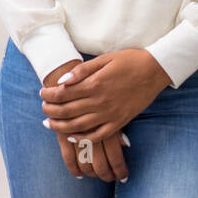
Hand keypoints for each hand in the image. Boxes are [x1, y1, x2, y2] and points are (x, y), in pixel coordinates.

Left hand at [40, 48, 171, 144]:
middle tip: (43, 108)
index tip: (42, 93)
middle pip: (67, 111)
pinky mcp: (119, 122)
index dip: (50, 94)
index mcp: (95, 84)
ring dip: (61, 126)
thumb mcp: (105, 59)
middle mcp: (100, 101)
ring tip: (49, 124)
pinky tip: (72, 136)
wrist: (155, 70)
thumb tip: (62, 81)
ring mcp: (110, 114)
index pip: (64, 94)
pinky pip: (98, 135)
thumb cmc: (130, 61)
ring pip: (78, 126)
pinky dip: (83, 138)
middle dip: (50, 110)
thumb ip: (83, 70)